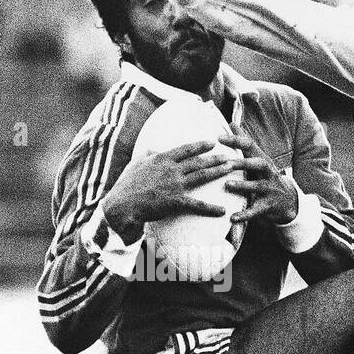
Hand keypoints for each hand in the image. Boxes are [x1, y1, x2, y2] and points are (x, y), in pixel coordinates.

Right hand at [102, 141, 236, 241]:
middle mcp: (171, 169)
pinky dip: (211, 208)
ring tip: (230, 169)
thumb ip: (148, 155)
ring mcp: (175, 185)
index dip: (200, 146)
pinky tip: (223, 210)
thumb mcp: (136, 163)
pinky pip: (198, 205)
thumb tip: (155, 149)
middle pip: (198, 162)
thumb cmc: (127, 184)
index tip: (212, 143)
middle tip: (229, 156)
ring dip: (218, 172)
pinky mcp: (177, 201)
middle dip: (215, 158)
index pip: (185, 149)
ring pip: (202, 176)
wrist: (123, 204)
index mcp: (161, 159)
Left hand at [219, 131, 298, 224]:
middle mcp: (268, 173)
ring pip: (257, 186)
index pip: (250, 146)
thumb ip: (244, 142)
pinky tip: (233, 218)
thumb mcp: (258, 159)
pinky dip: (245, 215)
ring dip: (243, 186)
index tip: (219, 138)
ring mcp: (270, 190)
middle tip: (226, 162)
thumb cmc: (266, 177)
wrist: (289, 202)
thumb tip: (232, 122)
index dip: (236, 141)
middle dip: (243, 163)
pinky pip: (256, 211)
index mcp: (262, 160)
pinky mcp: (269, 206)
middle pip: (258, 164)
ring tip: (227, 185)